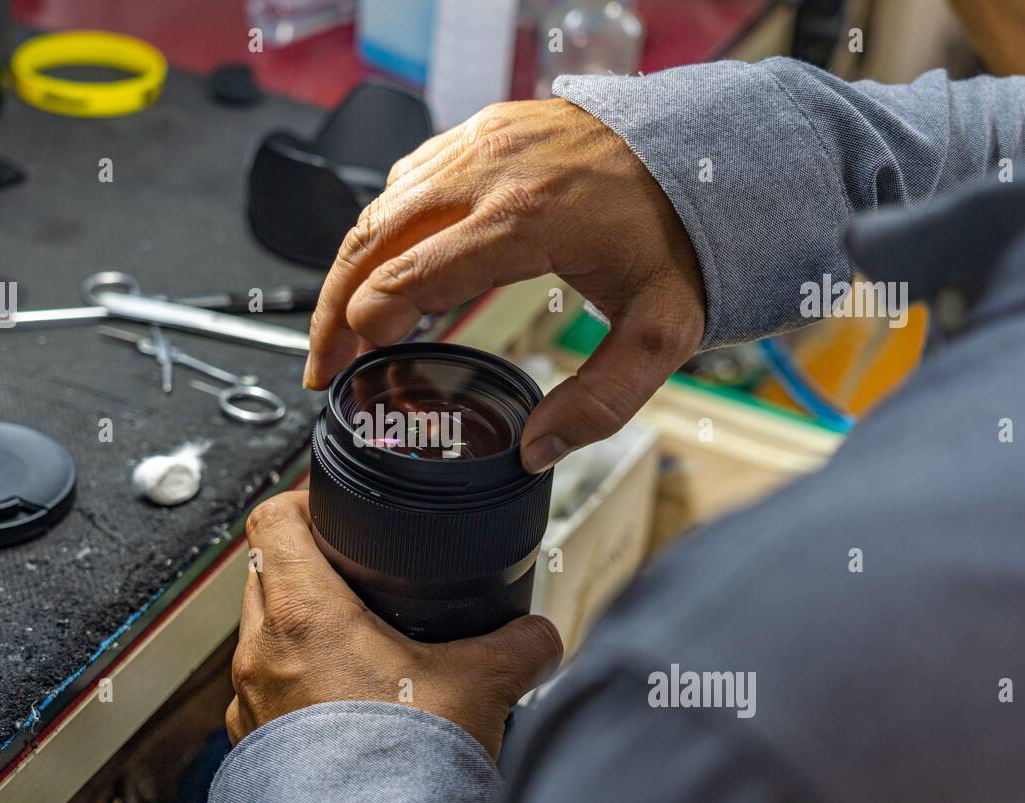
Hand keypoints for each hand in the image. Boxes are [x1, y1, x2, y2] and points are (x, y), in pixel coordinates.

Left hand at [226, 491, 562, 758]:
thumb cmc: (401, 768)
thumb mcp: (479, 686)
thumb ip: (518, 646)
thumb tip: (540, 634)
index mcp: (304, 615)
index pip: (271, 520)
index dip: (299, 502)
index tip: (327, 509)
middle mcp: (263, 653)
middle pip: (261, 571)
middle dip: (302, 564)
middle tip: (347, 572)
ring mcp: (251, 701)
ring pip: (260, 634)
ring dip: (295, 625)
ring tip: (348, 638)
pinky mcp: (254, 743)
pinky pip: (263, 689)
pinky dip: (294, 679)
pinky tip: (340, 699)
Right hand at [303, 97, 705, 473]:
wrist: (704, 148)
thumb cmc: (683, 232)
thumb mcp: (662, 331)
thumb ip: (603, 401)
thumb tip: (537, 450)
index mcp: (526, 219)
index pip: (409, 274)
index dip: (366, 327)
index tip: (357, 370)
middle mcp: (489, 172)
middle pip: (373, 242)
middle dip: (333, 311)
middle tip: (321, 368)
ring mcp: (480, 143)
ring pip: (379, 207)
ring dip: (348, 270)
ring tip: (339, 329)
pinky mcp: (481, 130)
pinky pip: (407, 178)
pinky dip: (382, 229)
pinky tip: (384, 267)